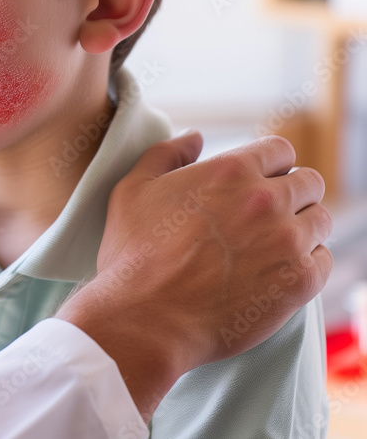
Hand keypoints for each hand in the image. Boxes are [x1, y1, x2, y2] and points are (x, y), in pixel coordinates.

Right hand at [55, 132, 331, 419]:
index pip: (280, 151)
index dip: (270, 165)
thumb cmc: (132, 255)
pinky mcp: (298, 282)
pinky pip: (323, 261)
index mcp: (230, 171)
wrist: (144, 318)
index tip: (259, 182)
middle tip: (266, 217)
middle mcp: (266, 200)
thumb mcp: (132, 190)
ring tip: (271, 246)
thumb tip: (196, 137)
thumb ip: (165, 154)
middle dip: (291, 194)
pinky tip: (277, 272)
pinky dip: (306, 263)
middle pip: (309, 183)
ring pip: (320, 220)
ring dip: (301, 228)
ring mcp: (287, 241)